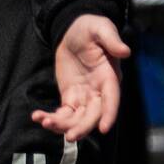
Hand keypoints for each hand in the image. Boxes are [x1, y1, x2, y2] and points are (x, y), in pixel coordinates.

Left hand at [31, 15, 130, 141]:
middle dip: (83, 127)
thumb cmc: (92, 27)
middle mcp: (98, 90)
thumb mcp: (102, 29)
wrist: (74, 30)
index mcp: (109, 75)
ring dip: (63, 125)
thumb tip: (125, 52)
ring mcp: (84, 95)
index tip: (104, 129)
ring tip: (45, 122)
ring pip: (77, 118)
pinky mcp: (70, 97)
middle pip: (94, 115)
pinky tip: (38, 116)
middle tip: (69, 136)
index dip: (110, 113)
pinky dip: (52, 118)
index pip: (112, 98)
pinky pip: (63, 113)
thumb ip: (112, 41)